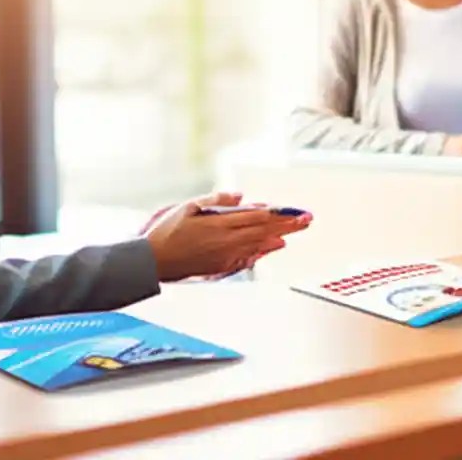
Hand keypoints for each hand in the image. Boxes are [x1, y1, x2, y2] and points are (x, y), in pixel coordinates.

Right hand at [143, 191, 311, 280]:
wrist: (154, 262)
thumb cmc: (167, 233)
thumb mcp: (189, 207)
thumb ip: (216, 200)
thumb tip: (240, 196)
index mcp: (220, 224)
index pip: (258, 216)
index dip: (279, 213)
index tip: (296, 210)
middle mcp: (227, 241)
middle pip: (264, 230)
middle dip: (288, 224)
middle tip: (307, 219)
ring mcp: (225, 256)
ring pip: (259, 244)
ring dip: (279, 236)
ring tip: (296, 230)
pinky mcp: (221, 267)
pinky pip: (248, 257)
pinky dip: (263, 251)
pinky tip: (273, 246)